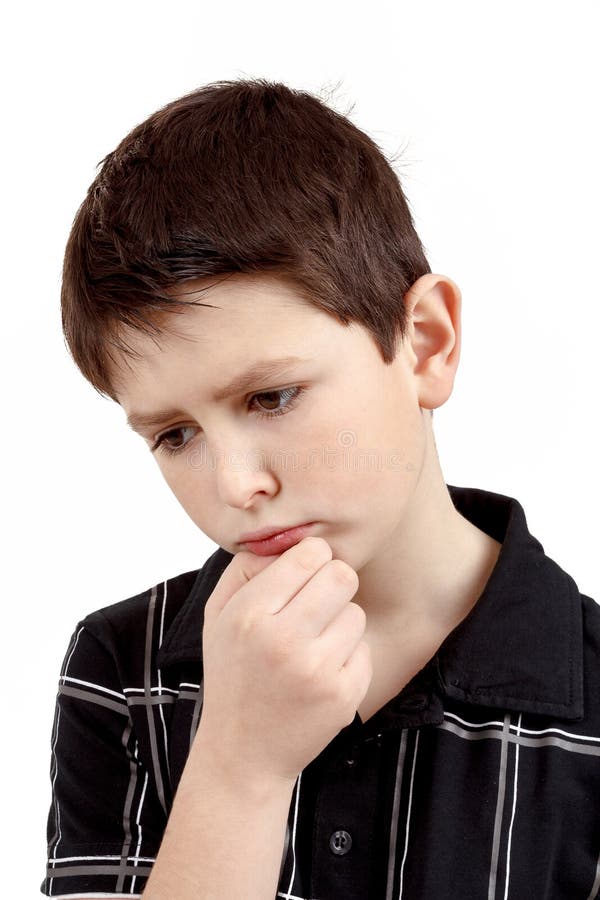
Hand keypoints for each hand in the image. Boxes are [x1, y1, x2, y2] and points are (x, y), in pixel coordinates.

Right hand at [198, 536, 372, 782]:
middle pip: (342, 575)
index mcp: (250, 614)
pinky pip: (364, 649)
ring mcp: (316, 671)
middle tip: (316, 603)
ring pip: (356, 612)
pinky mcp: (342, 696)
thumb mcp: (218, 616)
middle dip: (332, 584)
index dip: (311, 560)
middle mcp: (283, 640)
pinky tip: (322, 672)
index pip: (310, 555)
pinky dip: (348, 656)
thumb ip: (245, 569)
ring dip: (339, 623)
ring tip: (312, 645)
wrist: (243, 752)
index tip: (303, 575)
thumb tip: (285, 539)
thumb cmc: (233, 674)